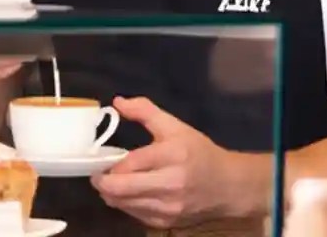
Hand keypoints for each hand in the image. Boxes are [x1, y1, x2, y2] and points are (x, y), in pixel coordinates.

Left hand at [90, 96, 248, 228]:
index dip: (107, 162)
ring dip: (110, 193)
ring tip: (112, 181)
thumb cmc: (199, 152)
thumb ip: (145, 111)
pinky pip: (132, 214)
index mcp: (172, 155)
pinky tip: (129, 192)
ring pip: (122, 204)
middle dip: (101, 181)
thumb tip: (117, 102)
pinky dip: (125, 203)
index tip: (99, 158)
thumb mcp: (175, 126)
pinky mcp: (166, 222)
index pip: (128, 163)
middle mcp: (170, 184)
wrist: (228, 186)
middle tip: (98, 173)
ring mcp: (168, 207)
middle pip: (119, 189)